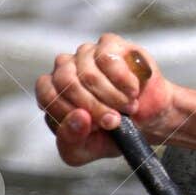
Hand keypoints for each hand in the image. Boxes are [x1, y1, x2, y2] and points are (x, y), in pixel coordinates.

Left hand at [35, 32, 174, 165]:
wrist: (148, 120)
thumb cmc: (112, 134)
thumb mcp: (86, 150)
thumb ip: (71, 141)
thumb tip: (78, 118)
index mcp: (53, 92)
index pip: (46, 94)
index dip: (68, 112)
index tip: (93, 127)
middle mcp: (65, 68)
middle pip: (66, 82)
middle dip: (93, 107)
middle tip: (114, 121)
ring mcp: (86, 54)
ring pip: (89, 73)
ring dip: (113, 98)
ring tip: (129, 108)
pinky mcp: (109, 44)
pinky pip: (108, 60)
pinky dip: (124, 82)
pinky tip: (133, 91)